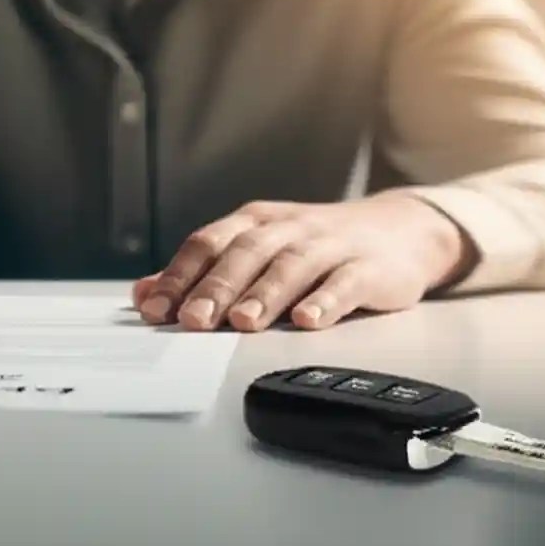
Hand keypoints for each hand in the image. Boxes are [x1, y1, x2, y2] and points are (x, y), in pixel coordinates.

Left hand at [133, 193, 472, 331]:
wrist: (401, 230)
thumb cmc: (315, 246)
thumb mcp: (256, 250)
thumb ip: (202, 273)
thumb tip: (143, 293)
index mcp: (255, 222)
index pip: (208, 243)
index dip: (180, 275)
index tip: (155, 308)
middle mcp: (288, 229)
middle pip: (246, 254)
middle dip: (216, 288)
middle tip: (192, 321)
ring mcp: (329, 246)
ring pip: (291, 267)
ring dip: (265, 294)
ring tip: (243, 323)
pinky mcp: (369, 267)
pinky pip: (345, 283)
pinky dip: (326, 301)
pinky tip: (307, 320)